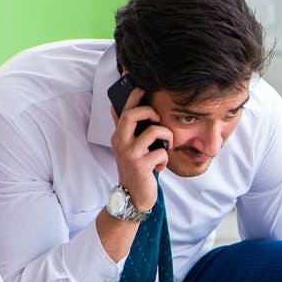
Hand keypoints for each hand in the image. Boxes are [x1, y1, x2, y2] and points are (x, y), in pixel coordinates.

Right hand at [109, 85, 172, 210]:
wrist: (133, 196)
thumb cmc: (135, 170)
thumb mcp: (126, 148)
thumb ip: (123, 128)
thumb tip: (114, 107)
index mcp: (119, 136)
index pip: (125, 110)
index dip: (134, 95)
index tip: (142, 85)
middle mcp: (121, 142)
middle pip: (134, 115)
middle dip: (150, 112)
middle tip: (159, 120)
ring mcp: (130, 154)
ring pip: (154, 132)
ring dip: (166, 138)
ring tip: (165, 148)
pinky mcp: (141, 166)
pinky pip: (161, 153)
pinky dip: (165, 160)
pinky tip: (159, 167)